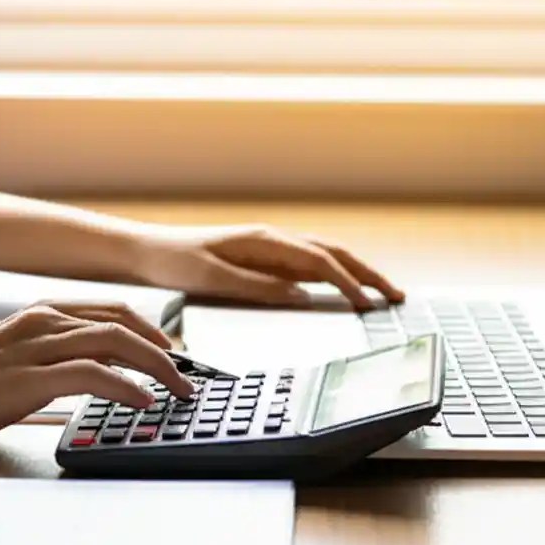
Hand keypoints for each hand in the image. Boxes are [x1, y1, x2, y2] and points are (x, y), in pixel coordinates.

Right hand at [0, 302, 194, 446]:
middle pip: (123, 324)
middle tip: (186, 376)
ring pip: (116, 343)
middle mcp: (43, 320)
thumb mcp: (14, 353)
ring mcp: (37, 346)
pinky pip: (94, 374)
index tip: (172, 352)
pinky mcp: (31, 377)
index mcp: (41, 312)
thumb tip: (95, 368)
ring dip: (157, 367)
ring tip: (177, 390)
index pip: (112, 310)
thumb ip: (51, 351)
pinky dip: (127, 385)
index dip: (150, 329)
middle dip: (164, 350)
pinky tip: (143, 400)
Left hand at [137, 225, 404, 310]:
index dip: (349, 282)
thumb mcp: (213, 280)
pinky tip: (343, 289)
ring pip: (324, 257)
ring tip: (382, 293)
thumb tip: (302, 295)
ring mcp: (269, 249)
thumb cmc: (174, 263)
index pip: (319, 261)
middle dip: (368, 274)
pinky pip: (307, 265)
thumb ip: (258, 288)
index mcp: (264, 242)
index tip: (370, 303)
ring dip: (356, 273)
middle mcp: (272, 241)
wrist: (146, 252)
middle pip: (333, 253)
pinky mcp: (262, 260)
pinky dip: (334, 275)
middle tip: (397, 296)